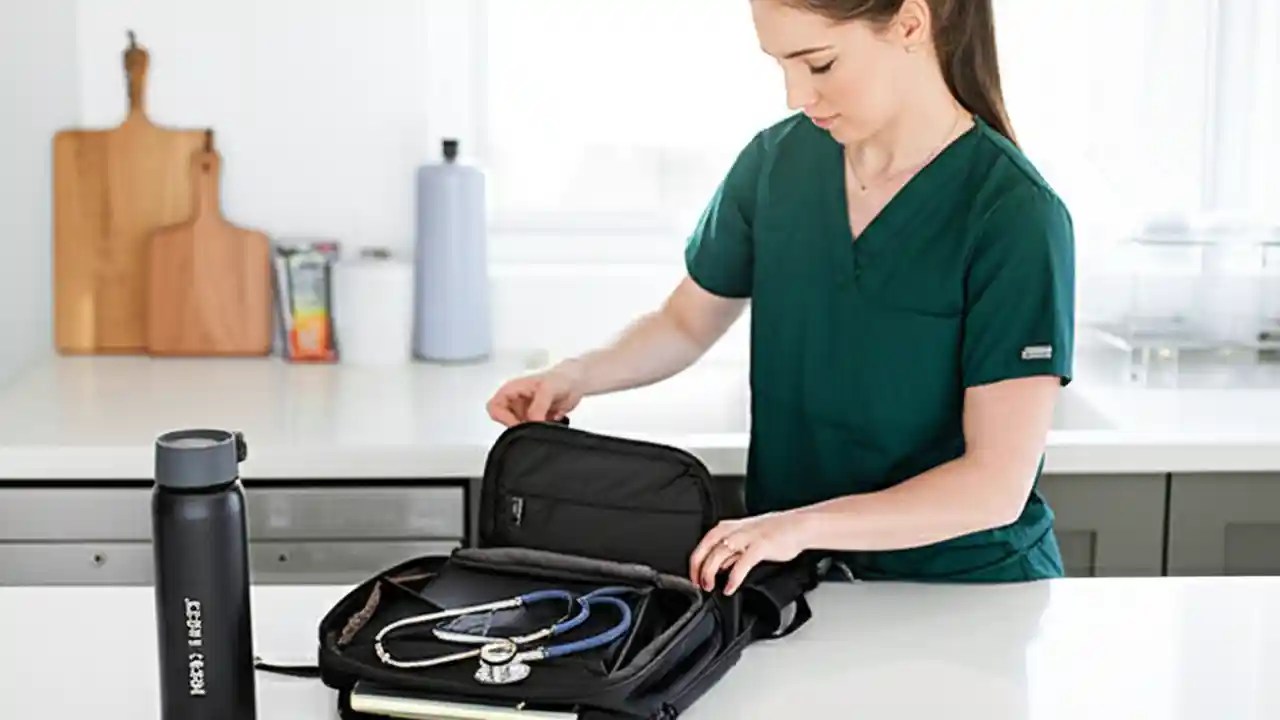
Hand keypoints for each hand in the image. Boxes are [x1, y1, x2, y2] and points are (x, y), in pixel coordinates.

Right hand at [486, 361, 586, 425]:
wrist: (576, 383)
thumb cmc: (560, 378)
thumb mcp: (548, 389)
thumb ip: (538, 407)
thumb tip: (532, 422)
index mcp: (512, 390)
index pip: (494, 407)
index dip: (504, 418)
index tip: (519, 424)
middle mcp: (515, 401)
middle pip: (503, 420)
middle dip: (515, 426)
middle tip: (530, 428)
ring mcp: (524, 412)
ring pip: (516, 428)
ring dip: (528, 430)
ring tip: (543, 423)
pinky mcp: (534, 420)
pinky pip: (529, 432)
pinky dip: (537, 433)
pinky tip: (549, 424)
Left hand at [688, 511, 811, 595]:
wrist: (798, 526)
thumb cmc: (774, 532)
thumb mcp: (746, 541)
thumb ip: (731, 553)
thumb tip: (717, 568)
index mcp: (729, 527)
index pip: (703, 543)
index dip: (695, 562)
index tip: (693, 577)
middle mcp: (735, 530)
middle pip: (707, 546)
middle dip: (698, 567)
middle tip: (698, 584)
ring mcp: (748, 537)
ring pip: (720, 552)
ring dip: (710, 571)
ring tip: (709, 587)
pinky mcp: (761, 546)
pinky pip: (742, 562)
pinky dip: (733, 577)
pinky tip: (730, 587)